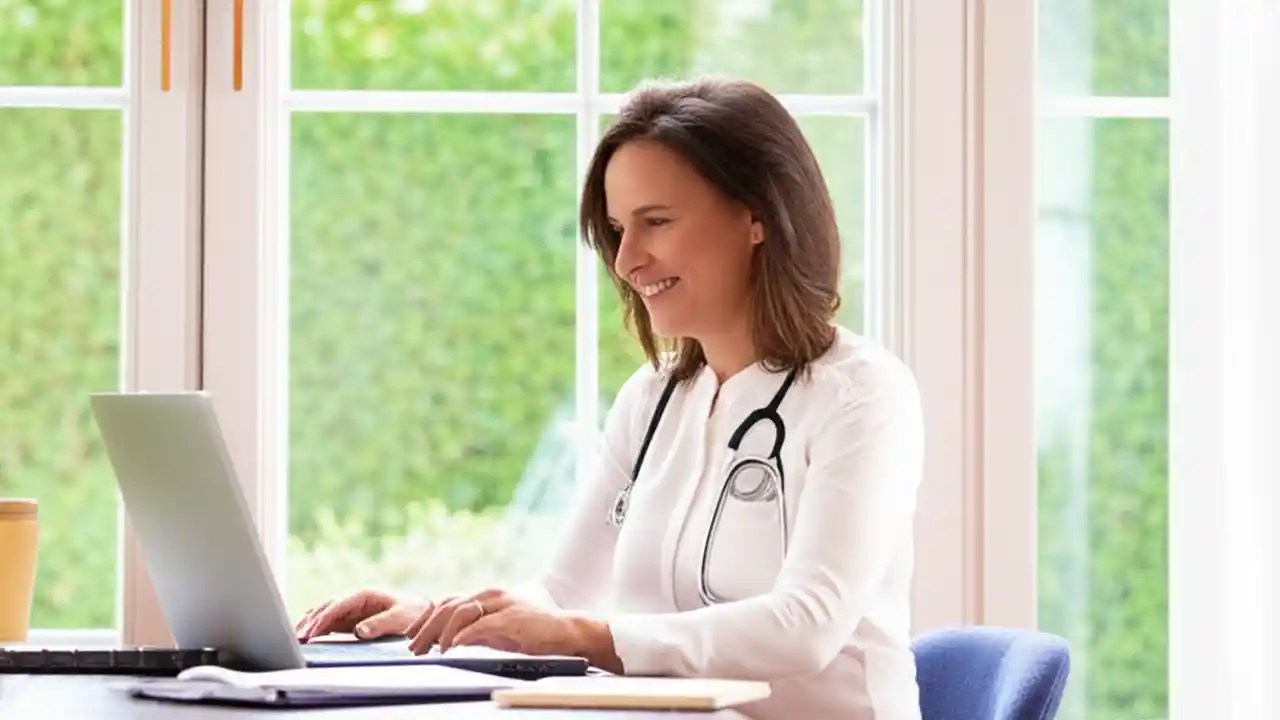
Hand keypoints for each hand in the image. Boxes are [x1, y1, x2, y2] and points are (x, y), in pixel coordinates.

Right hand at [294, 589, 432, 641]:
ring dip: (310, 623)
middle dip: (312, 621)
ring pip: (325, 613)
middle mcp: (354, 599)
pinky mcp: (350, 618)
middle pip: (327, 608)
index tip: (313, 631)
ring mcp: (351, 608)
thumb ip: (380, 623)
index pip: (338, 605)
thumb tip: (358, 631)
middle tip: (298, 637)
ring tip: (296, 637)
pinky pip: (329, 622)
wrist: (420, 612)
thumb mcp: (400, 618)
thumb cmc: (412, 613)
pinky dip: (316, 627)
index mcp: (365, 595)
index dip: (324, 618)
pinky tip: (306, 635)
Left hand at [404, 588, 623, 672]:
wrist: (570, 631)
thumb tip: (453, 640)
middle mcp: (492, 594)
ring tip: (429, 650)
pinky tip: (450, 647)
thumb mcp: (503, 628)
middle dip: (425, 627)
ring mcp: (502, 604)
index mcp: (489, 595)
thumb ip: (481, 628)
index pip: (448, 602)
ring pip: (458, 612)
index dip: (427, 618)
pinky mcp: (511, 618)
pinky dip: (461, 636)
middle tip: (412, 647)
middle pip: (448, 606)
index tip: (412, 635)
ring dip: (439, 633)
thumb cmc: (538, 632)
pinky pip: (479, 626)